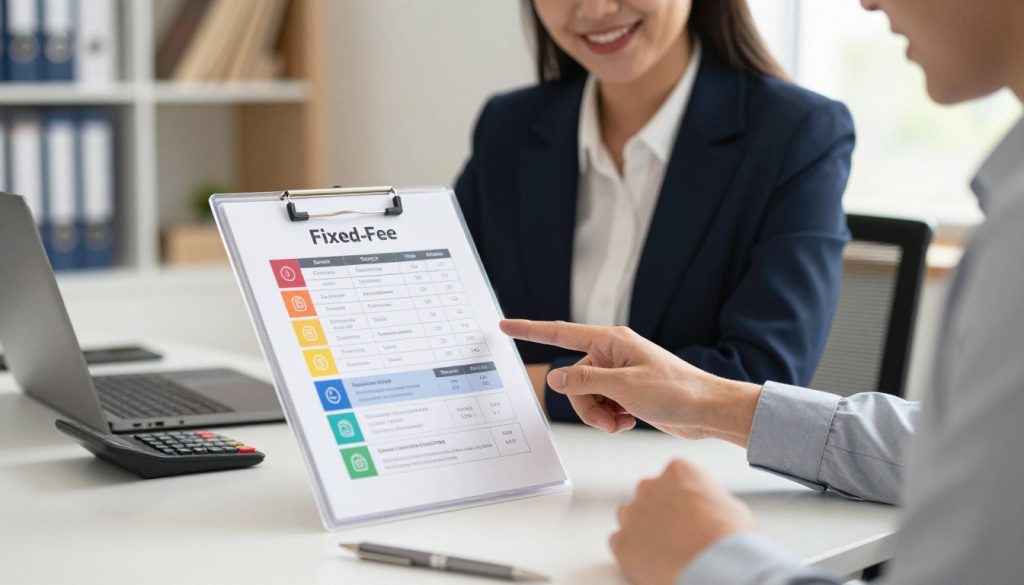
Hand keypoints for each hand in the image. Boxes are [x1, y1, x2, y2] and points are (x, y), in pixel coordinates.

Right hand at [499, 319, 760, 444]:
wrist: (706, 411)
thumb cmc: (676, 391)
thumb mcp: (625, 387)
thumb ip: (585, 382)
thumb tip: (556, 378)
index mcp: (611, 342)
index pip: (562, 334)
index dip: (531, 331)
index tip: (506, 326)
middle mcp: (612, 354)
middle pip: (574, 380)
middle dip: (585, 405)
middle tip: (609, 418)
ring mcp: (619, 374)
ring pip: (585, 397)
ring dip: (598, 415)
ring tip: (622, 422)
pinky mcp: (626, 392)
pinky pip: (601, 405)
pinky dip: (609, 418)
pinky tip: (628, 421)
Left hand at [612, 459, 756, 584]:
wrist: (719, 568)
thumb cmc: (732, 539)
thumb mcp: (730, 505)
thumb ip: (706, 498)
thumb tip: (704, 506)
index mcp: (678, 471)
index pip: (673, 477)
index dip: (683, 498)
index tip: (691, 514)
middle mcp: (650, 486)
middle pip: (649, 494)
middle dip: (660, 511)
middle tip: (678, 534)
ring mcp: (633, 513)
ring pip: (630, 516)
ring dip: (643, 528)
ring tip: (664, 550)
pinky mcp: (621, 542)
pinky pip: (620, 542)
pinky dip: (632, 551)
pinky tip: (651, 562)